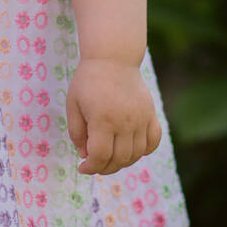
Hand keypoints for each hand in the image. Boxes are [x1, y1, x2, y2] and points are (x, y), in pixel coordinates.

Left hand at [66, 57, 161, 175]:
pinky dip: (143, 151)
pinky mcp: (151, 115)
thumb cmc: (88, 80)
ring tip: (109, 156)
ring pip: (136, 154)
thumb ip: (77, 132)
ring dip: (122, 161)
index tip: (83, 168)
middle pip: (119, 159)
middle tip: (95, 164)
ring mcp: (141, 119)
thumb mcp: (73, 104)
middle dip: (105, 167)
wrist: (113, 58)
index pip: (100, 156)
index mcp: (103, 120)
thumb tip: (85, 155)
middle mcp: (125, 123)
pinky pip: (153, 142)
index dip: (91, 167)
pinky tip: (130, 148)